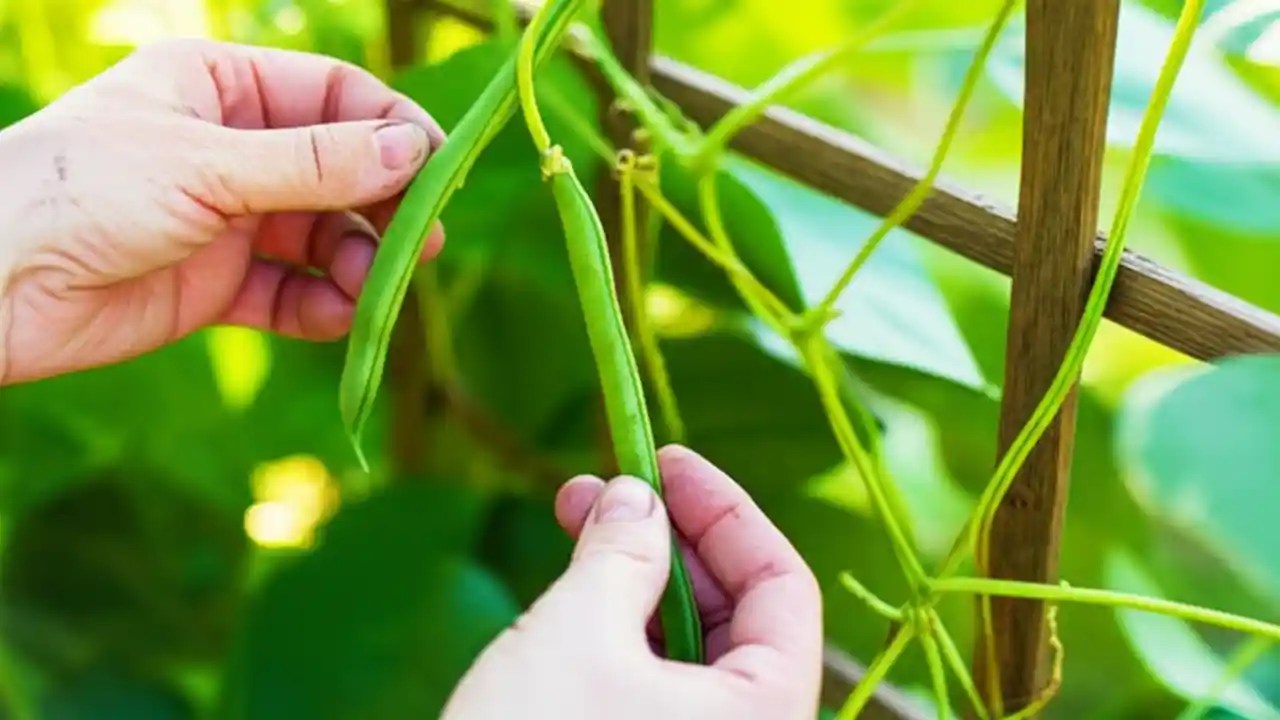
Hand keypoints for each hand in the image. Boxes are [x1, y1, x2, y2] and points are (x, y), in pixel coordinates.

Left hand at [0, 39, 444, 384]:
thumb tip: (415, 149)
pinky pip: (291, 292)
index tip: (439, 168)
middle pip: (340, 170)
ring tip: (373, 289)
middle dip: (383, 206)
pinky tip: (340, 318)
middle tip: (425, 242)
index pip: (334, 96)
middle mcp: (231, 148)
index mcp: (220, 87)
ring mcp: (226, 218)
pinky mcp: (217, 285)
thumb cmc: (81, 192)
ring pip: (323, 236)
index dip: (392, 129)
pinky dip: (323, 306)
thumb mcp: (206, 165)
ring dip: (358, 263)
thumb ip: (315, 163)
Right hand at [444, 446, 823, 719]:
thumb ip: (621, 551)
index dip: (726, 511)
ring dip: (638, 576)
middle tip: (603, 486)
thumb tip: (637, 497)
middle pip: (737, 613)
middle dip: (669, 538)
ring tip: (574, 518)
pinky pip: (654, 685)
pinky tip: (573, 592)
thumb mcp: (578, 633)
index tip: (666, 461)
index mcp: (768, 713)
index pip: (782, 585)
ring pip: (690, 647)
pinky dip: (620, 629)